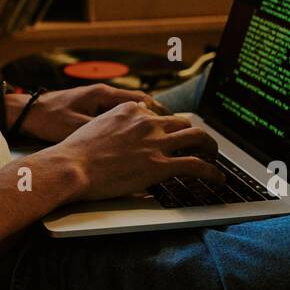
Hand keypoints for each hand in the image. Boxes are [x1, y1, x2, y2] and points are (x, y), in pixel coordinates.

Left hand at [7, 83, 172, 144]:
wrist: (25, 113)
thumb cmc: (49, 119)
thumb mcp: (78, 127)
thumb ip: (106, 132)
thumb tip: (132, 142)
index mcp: (103, 95)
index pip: (142, 101)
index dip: (161, 114)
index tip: (176, 127)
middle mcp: (102, 94)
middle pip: (140, 104)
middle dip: (158, 118)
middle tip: (175, 133)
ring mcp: (96, 100)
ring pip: (129, 109)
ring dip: (144, 122)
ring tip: (158, 138)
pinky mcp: (89, 109)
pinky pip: (117, 114)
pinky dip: (129, 124)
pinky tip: (132, 140)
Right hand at [52, 100, 225, 200]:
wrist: (71, 166)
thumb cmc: (75, 153)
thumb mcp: (95, 127)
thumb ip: (114, 127)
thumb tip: (120, 139)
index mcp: (130, 109)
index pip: (159, 114)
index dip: (168, 127)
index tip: (172, 135)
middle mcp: (147, 121)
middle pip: (182, 122)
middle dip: (194, 134)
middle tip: (200, 145)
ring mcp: (155, 142)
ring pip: (197, 137)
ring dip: (210, 148)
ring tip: (214, 158)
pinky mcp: (160, 165)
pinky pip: (196, 165)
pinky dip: (212, 172)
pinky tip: (218, 179)